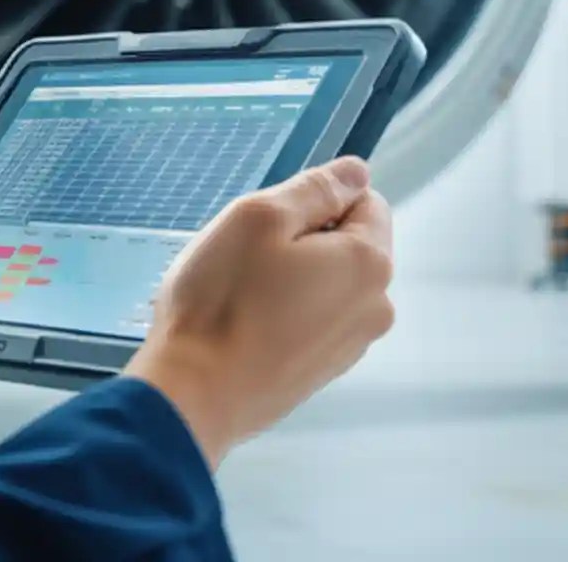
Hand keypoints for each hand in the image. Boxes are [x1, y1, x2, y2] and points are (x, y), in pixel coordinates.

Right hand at [124, 157, 393, 468]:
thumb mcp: (259, 217)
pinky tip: (242, 326)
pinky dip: (281, 315)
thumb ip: (315, 188)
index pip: (363, 199)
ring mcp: (349, 345)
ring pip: (323, 284)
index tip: (270, 225)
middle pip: (345, 244)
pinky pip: (307, 321)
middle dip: (300, 241)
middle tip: (248, 259)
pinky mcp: (321, 371)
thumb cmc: (221, 303)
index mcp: (369, 262)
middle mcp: (374, 306)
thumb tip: (355, 173)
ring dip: (288, 279)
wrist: (194, 394)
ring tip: (241, 297)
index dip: (313, 201)